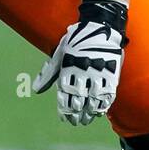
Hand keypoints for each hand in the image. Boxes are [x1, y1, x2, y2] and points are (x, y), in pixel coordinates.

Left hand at [34, 0, 127, 124]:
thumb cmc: (76, 41)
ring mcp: (98, 74)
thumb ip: (48, 73)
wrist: (100, 27)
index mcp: (68, 69)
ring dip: (89, 113)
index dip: (65, 110)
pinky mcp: (112, 73)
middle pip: (79, 101)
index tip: (65, 119)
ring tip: (87, 120)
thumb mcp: (59, 54)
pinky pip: (108, 94)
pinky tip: (100, 111)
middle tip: (76, 122)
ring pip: (93, 100)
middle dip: (76, 115)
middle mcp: (82, 73)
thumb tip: (36, 90)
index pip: (65, 96)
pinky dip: (103, 105)